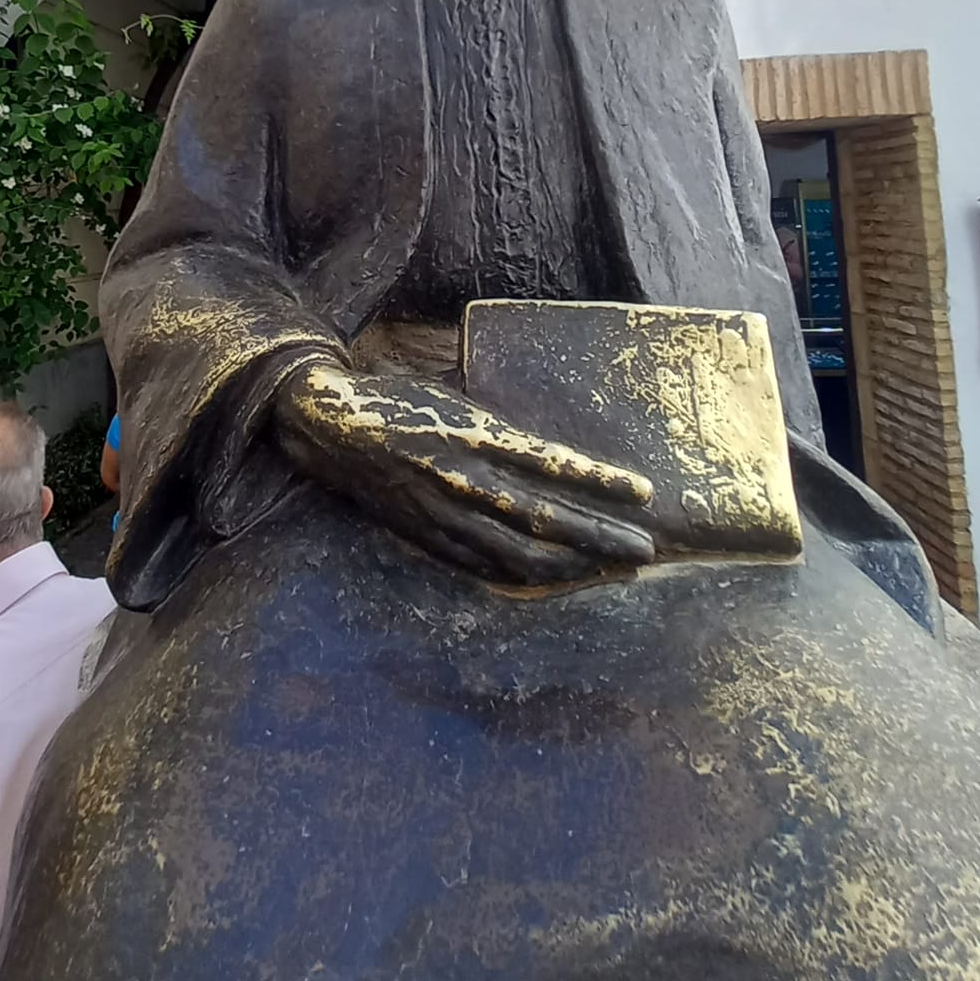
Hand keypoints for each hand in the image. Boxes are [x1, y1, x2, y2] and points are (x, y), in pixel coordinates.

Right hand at [275, 361, 656, 586]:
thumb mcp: (456, 399)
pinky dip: (526, 576)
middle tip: (646, 549)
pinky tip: (557, 581)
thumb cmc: (401, 403)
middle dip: (601, 536)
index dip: (600, 481)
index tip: (644, 492)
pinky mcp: (430, 537)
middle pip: (548, 518)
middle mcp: (466, 478)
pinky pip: (487, 566)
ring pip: (522, 552)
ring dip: (573, 564)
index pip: (553, 463)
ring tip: (613, 570)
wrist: (333, 429)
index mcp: (476, 434)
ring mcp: (447, 515)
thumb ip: (499, 429)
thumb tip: (551, 453)